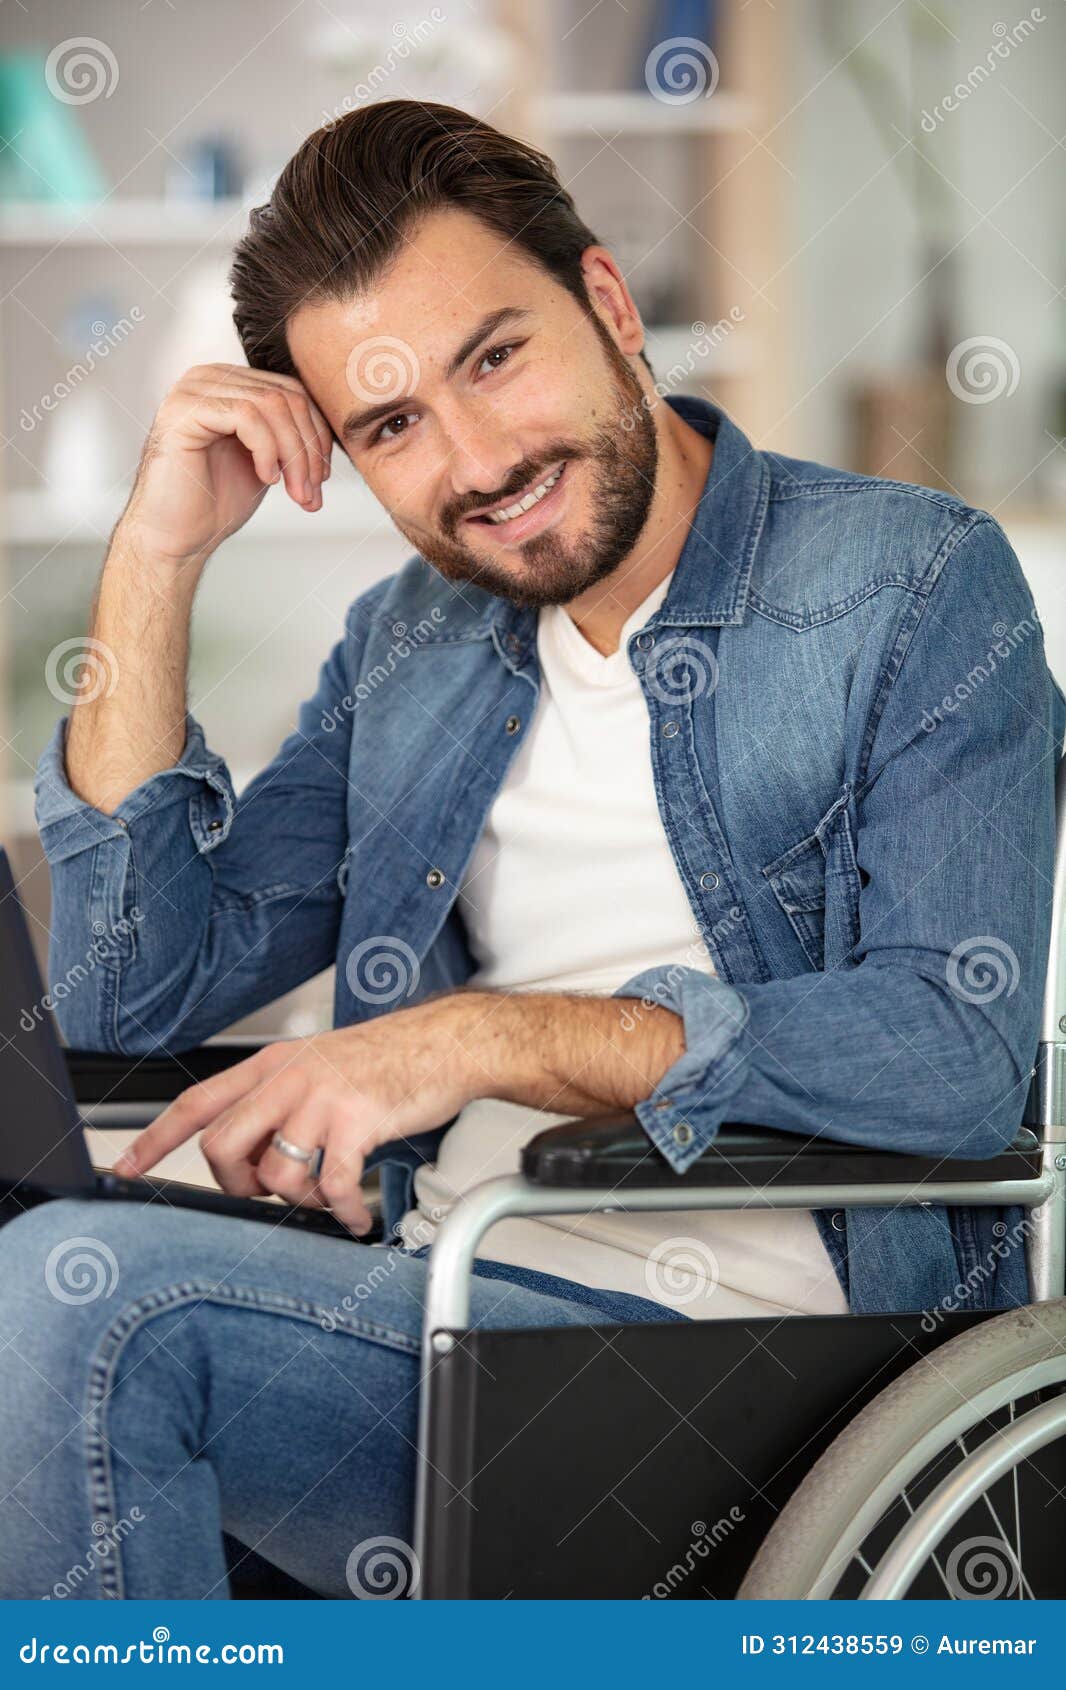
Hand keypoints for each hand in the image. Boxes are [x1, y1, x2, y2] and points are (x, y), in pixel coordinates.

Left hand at [112, 1000, 478, 1235]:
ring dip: (298, 1202)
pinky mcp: (357, 1120)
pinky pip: (332, 1186)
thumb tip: (251, 1157)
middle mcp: (288, 1078)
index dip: (154, 1139)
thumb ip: (279, 1104)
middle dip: (238, 1186)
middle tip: (268, 1193)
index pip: (195, 1103)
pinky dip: (341, 1212)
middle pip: (223, 1147)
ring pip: (275, 1173)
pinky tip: (355, 1215)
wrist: (447, 1043)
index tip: (128, 1168)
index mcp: (272, 1065)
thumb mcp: (318, 1069)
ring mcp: (321, 1098)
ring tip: (324, 1199)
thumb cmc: (389, 1060)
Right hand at [119, 362, 333, 569]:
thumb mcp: (268, 460)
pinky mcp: (184, 410)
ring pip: (272, 405)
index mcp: (229, 384)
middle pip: (286, 397)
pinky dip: (267, 450)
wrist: (176, 536)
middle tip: (310, 491)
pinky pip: (246, 415)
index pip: (293, 392)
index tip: (321, 478)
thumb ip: (292, 436)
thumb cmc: (214, 501)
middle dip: (308, 449)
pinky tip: (265, 479)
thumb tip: (336, 435)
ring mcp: (193, 390)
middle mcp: (209, 378)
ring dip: (294, 455)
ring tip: (295, 491)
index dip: (317, 435)